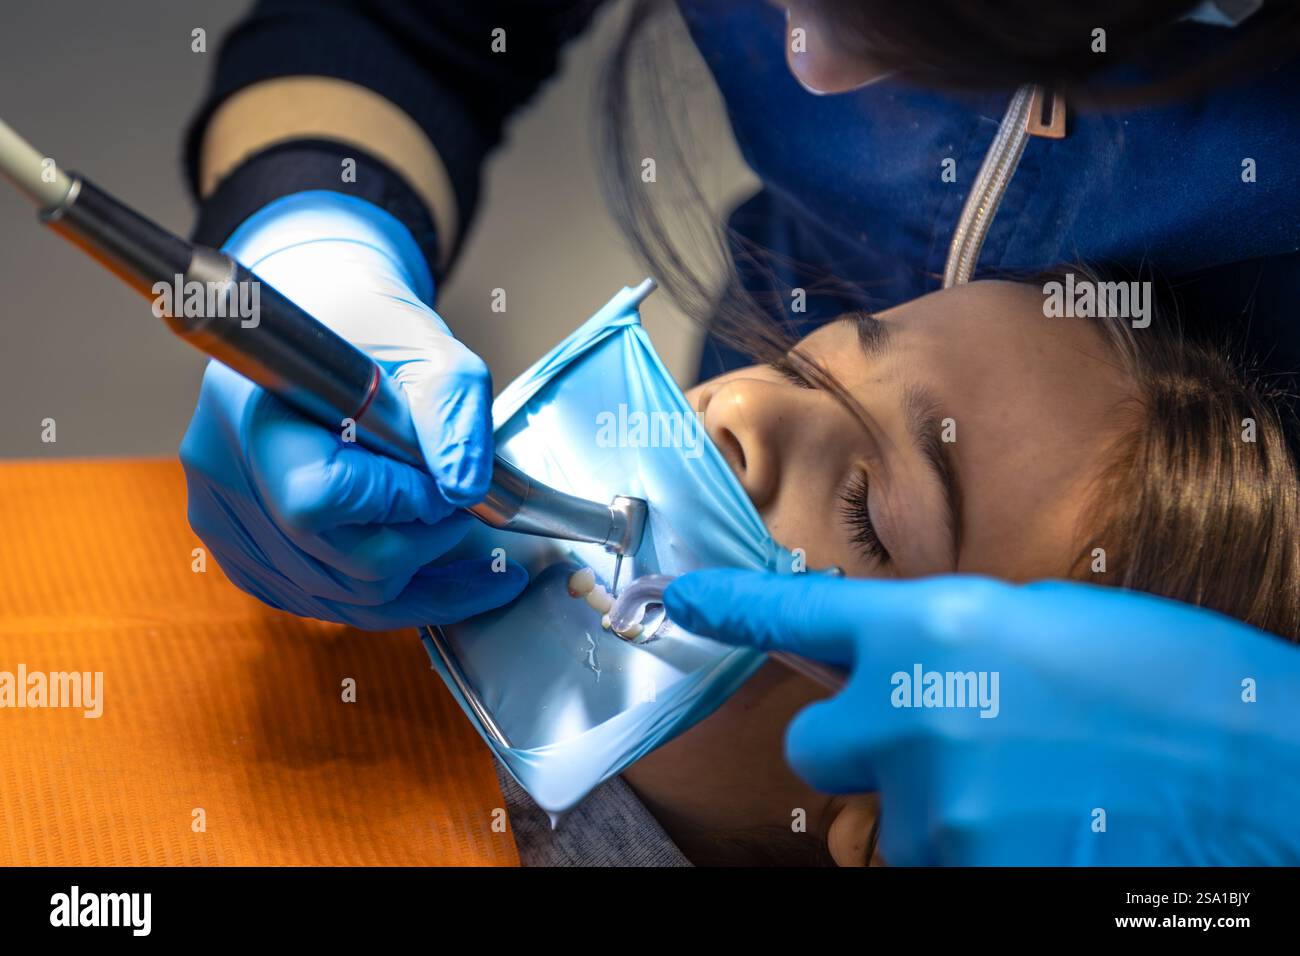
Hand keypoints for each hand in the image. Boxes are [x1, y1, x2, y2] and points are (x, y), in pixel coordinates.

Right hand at [180, 191, 525, 627]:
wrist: (321, 318)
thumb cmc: (370, 327)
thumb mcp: (432, 353)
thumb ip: (455, 415)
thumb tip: (464, 490)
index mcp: (253, 410)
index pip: (321, 499)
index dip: (401, 502)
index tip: (443, 481)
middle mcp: (223, 473)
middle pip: (335, 563)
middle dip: (421, 545)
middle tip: (460, 510)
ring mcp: (224, 518)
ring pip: (334, 597)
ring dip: (414, 582)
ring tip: (467, 550)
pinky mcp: (243, 548)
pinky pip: (318, 600)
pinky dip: (383, 595)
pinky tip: (431, 576)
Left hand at [665, 570, 1299, 864]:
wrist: (1255, 764)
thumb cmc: (1161, 678)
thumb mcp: (1036, 624)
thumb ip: (942, 644)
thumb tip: (896, 670)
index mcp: (930, 629)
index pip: (797, 613)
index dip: (729, 608)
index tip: (680, 601)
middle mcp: (909, 713)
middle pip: (814, 747)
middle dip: (856, 746)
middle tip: (935, 742)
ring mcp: (933, 805)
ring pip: (885, 818)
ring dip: (934, 807)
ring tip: (1028, 786)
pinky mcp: (966, 871)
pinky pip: (933, 864)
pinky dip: (974, 849)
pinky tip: (1038, 822)